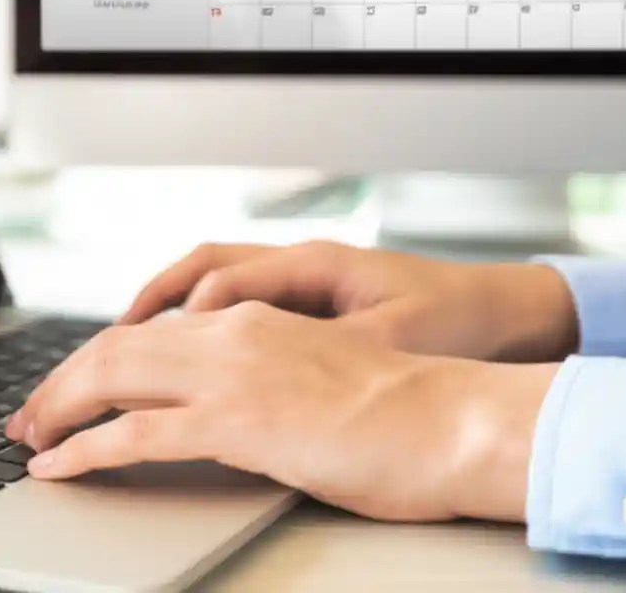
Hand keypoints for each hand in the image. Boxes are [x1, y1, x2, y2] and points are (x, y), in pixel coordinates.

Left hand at [8, 303, 557, 522]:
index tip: (69, 390)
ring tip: (27, 438)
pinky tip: (57, 466)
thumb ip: (265, 381)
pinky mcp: (238, 421)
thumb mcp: (320, 379)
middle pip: (116, 348)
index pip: (151, 333)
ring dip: (57, 409)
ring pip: (111, 377)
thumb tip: (227, 411)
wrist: (458, 420)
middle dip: (60, 382)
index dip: (97, 361)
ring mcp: (231, 375)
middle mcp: (233, 335)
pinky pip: (133, 432)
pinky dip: (83, 448)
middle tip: (27, 416)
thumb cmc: (407, 412)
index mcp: (254, 321)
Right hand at [122, 242, 578, 362]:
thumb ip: (328, 349)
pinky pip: (242, 303)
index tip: (159, 354)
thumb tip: (270, 364)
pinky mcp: (314, 302)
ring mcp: (306, 279)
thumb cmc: (460, 319)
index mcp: (318, 262)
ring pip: (218, 280)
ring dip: (173, 306)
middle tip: (117, 335)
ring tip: (134, 342)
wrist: (507, 311)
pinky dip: (205, 321)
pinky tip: (191, 355)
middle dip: (156, 298)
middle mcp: (303, 262)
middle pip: (206, 266)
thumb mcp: (395, 338)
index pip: (226, 279)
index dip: (185, 317)